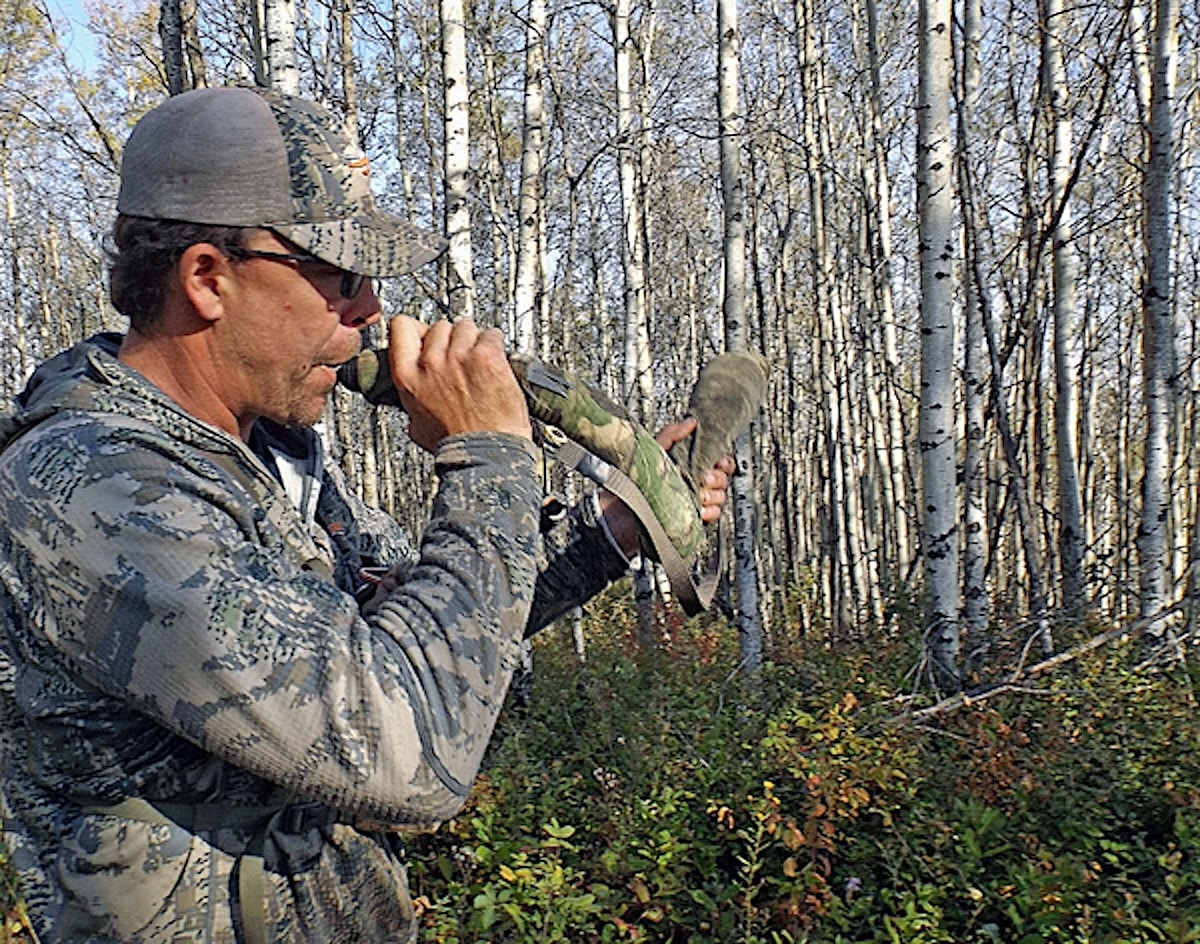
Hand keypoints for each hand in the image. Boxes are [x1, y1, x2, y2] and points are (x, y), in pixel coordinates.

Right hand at [387, 316, 531, 450]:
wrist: (488, 453)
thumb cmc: (457, 446)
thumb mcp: (418, 427)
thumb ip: (413, 403)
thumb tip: (414, 400)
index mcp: (408, 377)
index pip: (402, 328)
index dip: (417, 330)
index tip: (427, 336)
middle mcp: (431, 362)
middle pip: (439, 326)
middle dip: (452, 339)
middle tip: (462, 357)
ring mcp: (459, 357)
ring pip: (465, 326)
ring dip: (475, 340)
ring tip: (482, 361)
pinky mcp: (486, 356)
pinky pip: (491, 334)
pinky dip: (496, 345)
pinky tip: (497, 362)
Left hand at [598, 416, 735, 557]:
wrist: (621, 509)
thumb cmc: (633, 478)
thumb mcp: (652, 449)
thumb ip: (671, 434)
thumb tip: (691, 422)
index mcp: (689, 463)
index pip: (718, 460)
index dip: (723, 460)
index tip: (719, 461)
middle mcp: (694, 482)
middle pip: (722, 478)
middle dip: (716, 477)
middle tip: (704, 478)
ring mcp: (694, 500)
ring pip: (719, 497)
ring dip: (711, 495)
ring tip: (697, 493)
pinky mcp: (692, 517)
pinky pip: (713, 514)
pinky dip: (708, 511)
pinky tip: (697, 508)